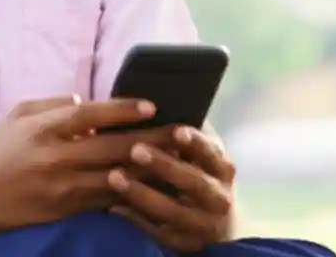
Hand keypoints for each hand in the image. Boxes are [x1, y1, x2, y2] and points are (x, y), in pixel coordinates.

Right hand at [0, 96, 178, 228]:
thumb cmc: (0, 151)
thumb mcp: (19, 116)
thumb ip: (51, 104)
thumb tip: (83, 101)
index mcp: (43, 130)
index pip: (89, 115)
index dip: (121, 109)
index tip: (151, 105)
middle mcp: (55, 158)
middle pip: (111, 148)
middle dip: (151, 139)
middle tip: (183, 131)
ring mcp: (62, 188)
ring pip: (115, 177)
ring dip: (149, 168)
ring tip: (178, 159)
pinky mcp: (67, 210)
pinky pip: (107, 201)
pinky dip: (132, 192)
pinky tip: (155, 185)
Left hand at [108, 126, 235, 253]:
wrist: (218, 228)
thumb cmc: (202, 177)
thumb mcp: (204, 157)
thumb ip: (189, 134)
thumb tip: (166, 94)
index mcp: (222, 169)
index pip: (211, 153)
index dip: (195, 143)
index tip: (176, 130)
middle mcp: (218, 198)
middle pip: (193, 182)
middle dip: (164, 166)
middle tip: (135, 149)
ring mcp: (203, 225)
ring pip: (173, 211)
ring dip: (142, 194)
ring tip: (114, 177)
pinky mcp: (185, 245)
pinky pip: (158, 233)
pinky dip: (136, 220)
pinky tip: (113, 207)